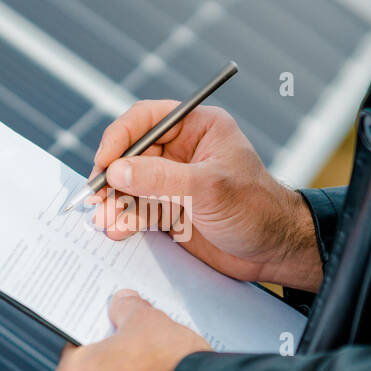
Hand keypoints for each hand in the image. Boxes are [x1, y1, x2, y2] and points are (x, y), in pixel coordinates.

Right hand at [87, 100, 323, 291]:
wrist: (274, 251)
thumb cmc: (257, 208)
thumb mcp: (208, 188)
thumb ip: (160, 178)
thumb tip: (116, 170)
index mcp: (198, 128)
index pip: (147, 120)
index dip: (120, 138)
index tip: (104, 162)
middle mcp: (183, 151)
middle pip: (131, 154)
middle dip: (111, 177)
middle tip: (96, 198)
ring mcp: (175, 182)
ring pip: (131, 185)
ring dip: (115, 202)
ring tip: (105, 221)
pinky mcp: (171, 210)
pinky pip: (138, 209)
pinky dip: (125, 219)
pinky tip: (117, 230)